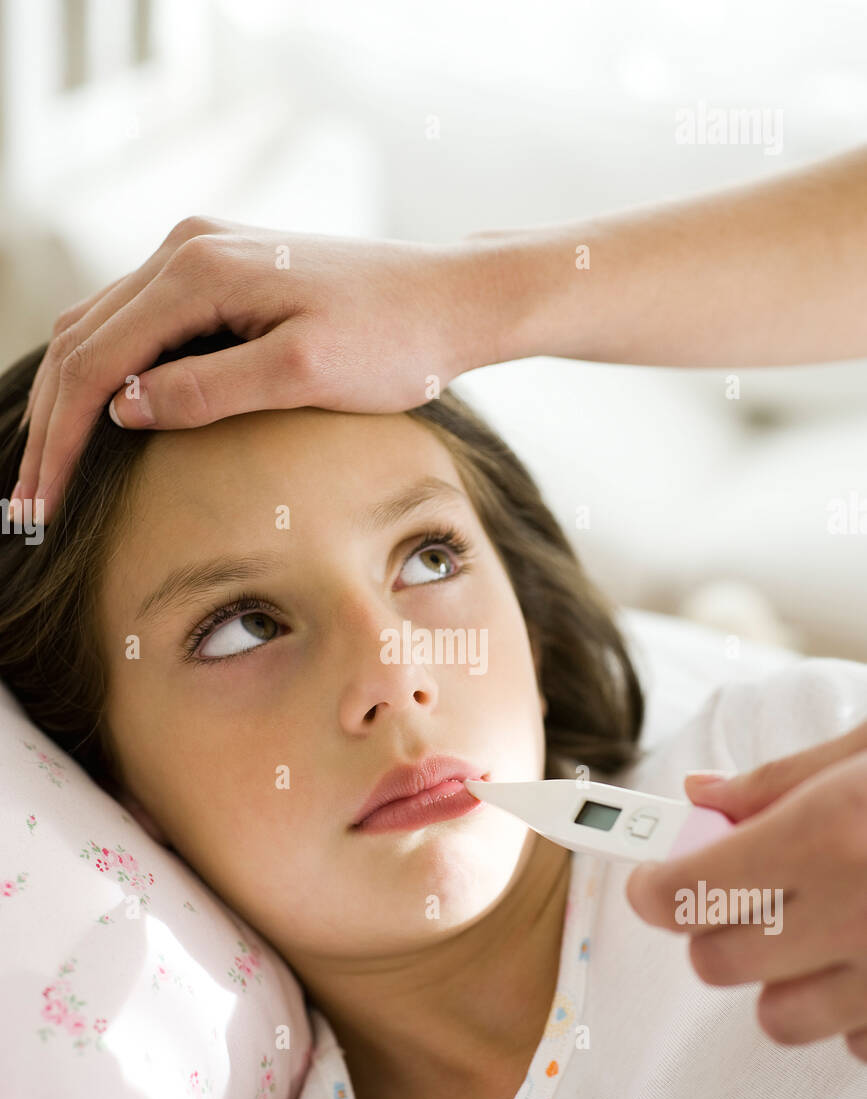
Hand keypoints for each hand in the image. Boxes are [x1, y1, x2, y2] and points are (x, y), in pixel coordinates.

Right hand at [14, 216, 484, 522]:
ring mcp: (202, 255)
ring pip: (101, 328)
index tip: (42, 506)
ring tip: (50, 472)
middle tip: (30, 505)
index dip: (62, 439)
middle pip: (82, 340)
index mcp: (200, 270)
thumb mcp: (303, 376)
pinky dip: (106, 373)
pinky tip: (99, 421)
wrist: (450, 299)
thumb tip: (123, 407)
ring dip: (70, 400)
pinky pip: (138, 323)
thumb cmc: (393, 341)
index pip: (97, 360)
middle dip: (51, 425)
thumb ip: (209, 389)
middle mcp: (188, 248)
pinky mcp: (221, 274)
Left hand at [625, 718, 866, 1061]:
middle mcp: (853, 912)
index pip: (686, 888)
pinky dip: (847, 1009)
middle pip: (716, 960)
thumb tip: (700, 794)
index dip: (652, 888)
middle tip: (750, 892)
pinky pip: (847, 1042)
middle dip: (715, 927)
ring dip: (779, 981)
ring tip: (816, 933)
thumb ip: (782, 780)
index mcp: (828, 832)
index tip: (648, 883)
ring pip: (777, 1018)